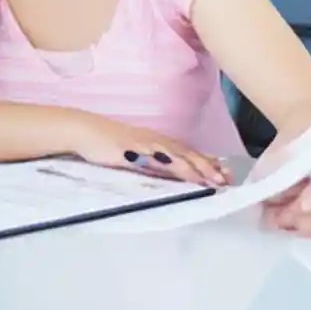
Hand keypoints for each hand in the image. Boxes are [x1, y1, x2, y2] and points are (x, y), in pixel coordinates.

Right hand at [72, 115, 230, 186]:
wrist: (83, 130)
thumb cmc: (104, 143)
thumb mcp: (132, 153)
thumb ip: (149, 161)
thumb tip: (167, 172)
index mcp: (156, 142)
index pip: (186, 152)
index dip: (206, 162)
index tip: (225, 172)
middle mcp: (155, 141)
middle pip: (187, 154)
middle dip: (208, 167)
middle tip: (227, 179)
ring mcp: (144, 144)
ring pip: (176, 156)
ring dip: (196, 167)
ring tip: (213, 179)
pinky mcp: (132, 150)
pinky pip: (154, 159)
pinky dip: (171, 165)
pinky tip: (182, 170)